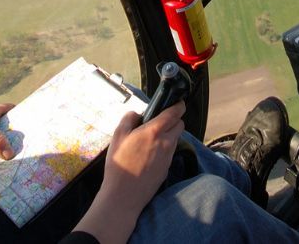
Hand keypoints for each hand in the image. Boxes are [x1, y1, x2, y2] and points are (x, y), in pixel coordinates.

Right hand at [73, 101, 185, 242]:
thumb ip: (129, 119)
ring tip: (151, 140)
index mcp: (154, 132)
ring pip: (175, 139)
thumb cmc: (118, 164)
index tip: (178, 102)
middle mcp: (166, 143)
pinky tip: (149, 156)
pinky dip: (164, 150)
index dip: (178, 106)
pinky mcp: (167, 169)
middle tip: (161, 122)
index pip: (174, 113)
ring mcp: (168, 157)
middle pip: (180, 125)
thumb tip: (137, 114)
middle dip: (174, 120)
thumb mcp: (118, 136)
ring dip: (169, 135)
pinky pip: (170, 153)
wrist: (124, 195)